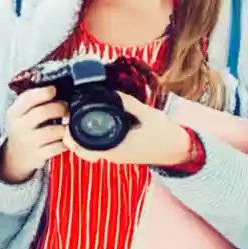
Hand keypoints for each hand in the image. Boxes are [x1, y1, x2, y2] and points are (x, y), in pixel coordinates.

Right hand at [0, 86, 68, 182]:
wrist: (16, 155)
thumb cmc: (24, 128)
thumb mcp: (21, 113)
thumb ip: (34, 101)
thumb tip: (57, 87)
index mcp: (14, 112)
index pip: (28, 98)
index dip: (43, 92)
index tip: (54, 90)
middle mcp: (20, 127)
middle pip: (43, 112)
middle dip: (59, 108)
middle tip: (66, 108)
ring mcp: (29, 142)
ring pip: (54, 131)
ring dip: (65, 126)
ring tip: (67, 125)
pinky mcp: (39, 155)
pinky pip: (59, 146)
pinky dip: (66, 142)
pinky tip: (64, 139)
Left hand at [62, 94, 190, 166]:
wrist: (180, 149)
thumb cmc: (164, 133)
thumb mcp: (145, 113)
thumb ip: (125, 102)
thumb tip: (108, 91)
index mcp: (117, 148)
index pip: (84, 148)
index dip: (71, 136)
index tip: (67, 121)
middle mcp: (113, 156)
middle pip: (82, 150)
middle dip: (72, 136)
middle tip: (68, 118)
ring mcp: (116, 157)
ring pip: (90, 151)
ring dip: (81, 138)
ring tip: (77, 118)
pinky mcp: (120, 154)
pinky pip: (100, 148)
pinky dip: (91, 139)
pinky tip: (92, 123)